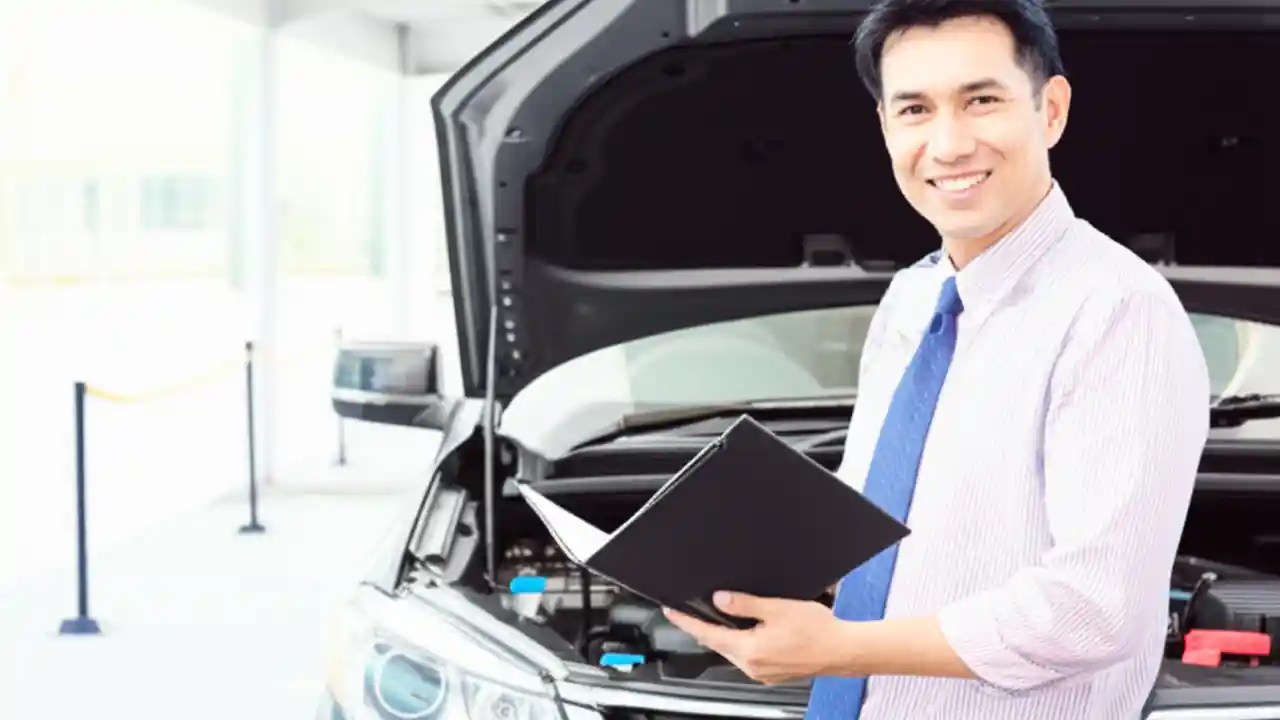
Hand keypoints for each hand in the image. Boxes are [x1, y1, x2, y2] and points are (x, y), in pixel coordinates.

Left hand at [663, 590, 852, 684]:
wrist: (844, 649)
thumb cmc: (817, 630)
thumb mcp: (777, 608)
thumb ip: (745, 604)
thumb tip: (720, 598)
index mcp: (749, 650)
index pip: (706, 634)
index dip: (686, 621)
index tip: (671, 611)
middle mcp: (752, 666)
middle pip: (718, 644)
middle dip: (704, 627)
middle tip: (692, 610)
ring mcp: (763, 672)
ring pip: (733, 651)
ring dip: (725, 635)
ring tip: (719, 617)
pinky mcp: (774, 672)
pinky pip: (749, 656)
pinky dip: (742, 643)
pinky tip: (748, 631)